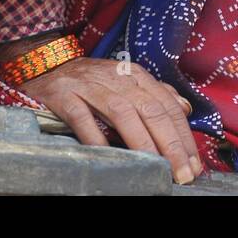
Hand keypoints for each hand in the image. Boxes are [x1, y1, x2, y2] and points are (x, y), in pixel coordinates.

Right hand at [23, 55, 202, 184]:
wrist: (44, 64)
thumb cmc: (89, 80)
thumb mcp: (124, 81)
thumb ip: (154, 93)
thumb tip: (184, 107)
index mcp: (133, 74)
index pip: (166, 104)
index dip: (183, 135)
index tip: (193, 164)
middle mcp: (114, 77)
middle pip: (150, 108)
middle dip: (170, 143)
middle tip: (182, 173)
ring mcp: (88, 85)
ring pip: (122, 111)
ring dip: (142, 142)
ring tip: (156, 167)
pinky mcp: (63, 94)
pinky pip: (81, 116)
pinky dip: (95, 136)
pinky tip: (108, 155)